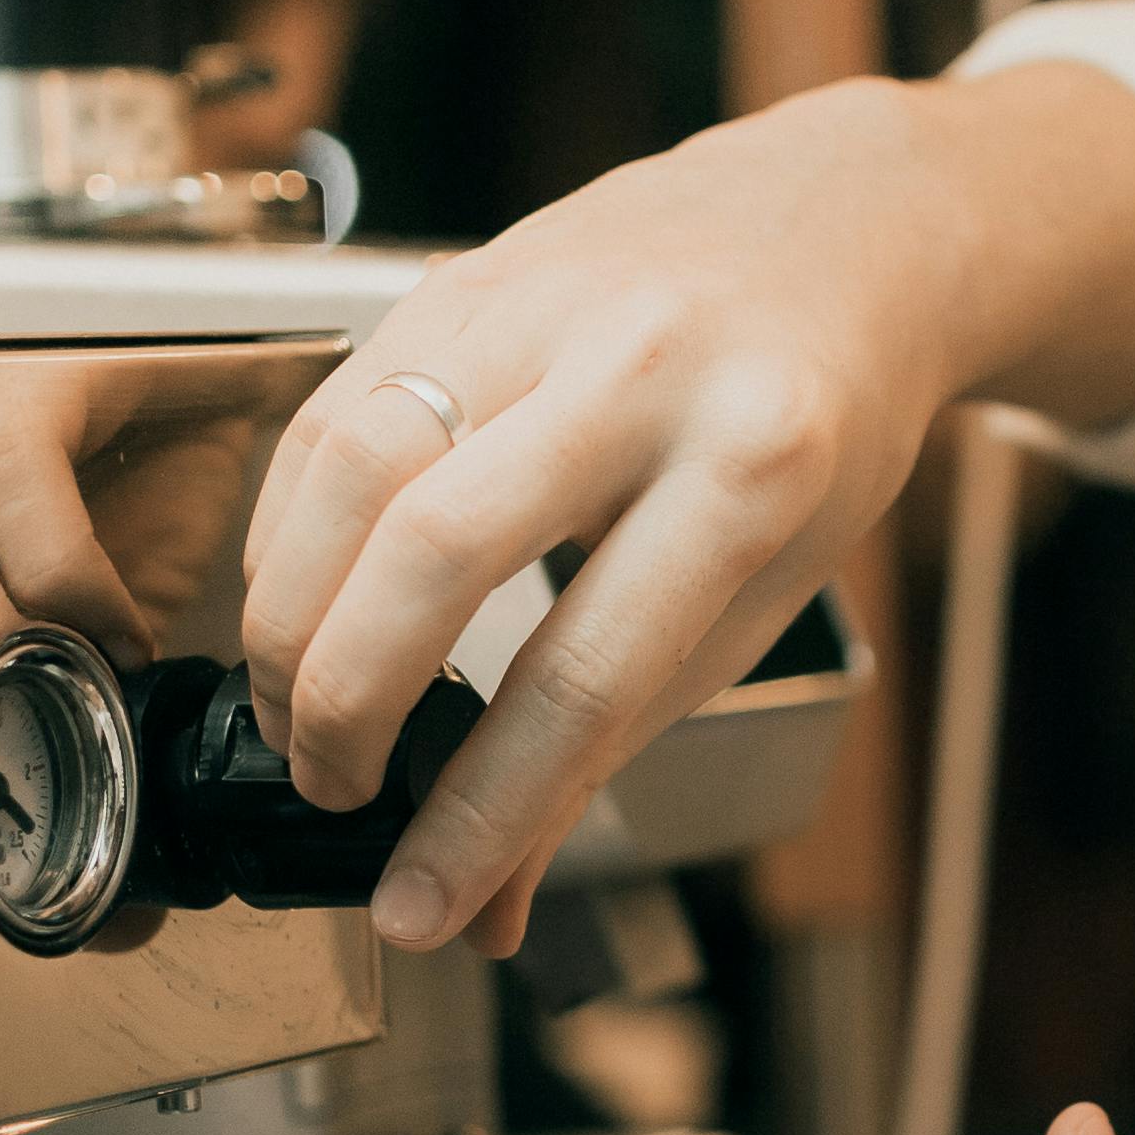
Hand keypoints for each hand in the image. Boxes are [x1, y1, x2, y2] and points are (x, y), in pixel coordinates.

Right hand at [238, 58, 1134, 951]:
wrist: (844, 228)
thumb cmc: (812, 431)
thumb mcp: (761, 591)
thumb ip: (614, 742)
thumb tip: (481, 903)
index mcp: (755, 467)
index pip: (585, 677)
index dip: (481, 813)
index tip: (417, 906)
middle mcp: (645, 367)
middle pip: (437, 555)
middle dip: (349, 706)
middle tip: (330, 789)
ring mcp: (544, 302)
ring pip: (355, 469)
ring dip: (290, 619)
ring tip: (296, 712)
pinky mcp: (462, 274)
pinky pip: (334, 409)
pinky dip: (289, 527)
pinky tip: (298, 602)